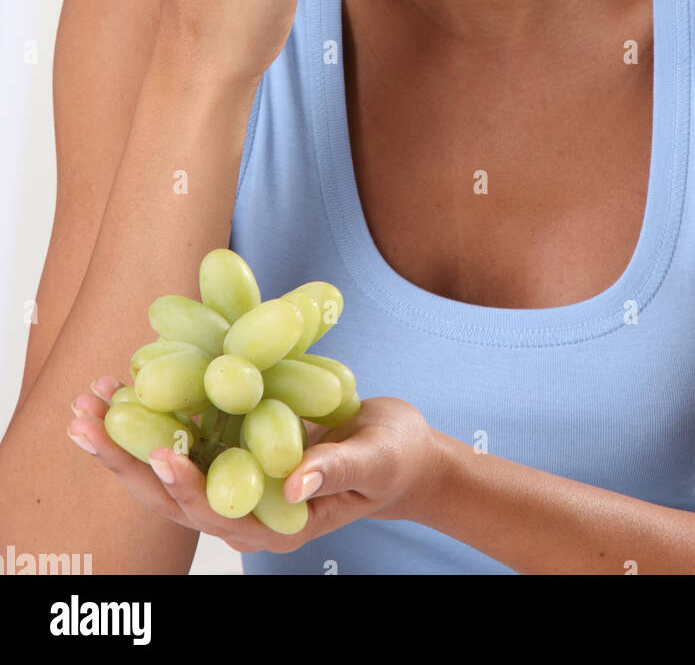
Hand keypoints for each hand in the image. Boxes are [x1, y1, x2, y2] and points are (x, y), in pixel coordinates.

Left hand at [68, 380, 446, 556]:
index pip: (215, 514)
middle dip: (126, 459)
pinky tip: (133, 378)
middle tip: (85, 422)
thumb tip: (294, 484)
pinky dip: (158, 409)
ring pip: (169, 464)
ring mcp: (235, 477)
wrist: (398, 450)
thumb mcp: (374, 461)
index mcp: (274, 525)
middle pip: (171, 493)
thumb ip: (334, 471)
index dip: (186, 488)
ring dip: (127, 434)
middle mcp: (243, 508)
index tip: (162, 454)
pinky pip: (188, 432)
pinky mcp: (234, 446)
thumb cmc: (394, 460)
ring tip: (91, 399)